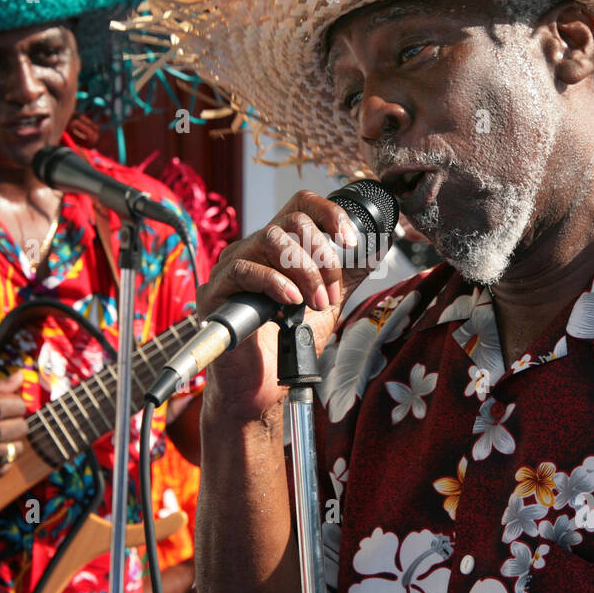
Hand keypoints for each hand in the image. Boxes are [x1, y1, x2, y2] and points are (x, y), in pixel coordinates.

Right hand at [196, 190, 380, 422]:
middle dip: (323, 257)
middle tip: (332, 294)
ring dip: (304, 272)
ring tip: (315, 303)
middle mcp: (254, 248)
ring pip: (272, 240)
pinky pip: (246, 269)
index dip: (329, 213)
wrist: (261, 386)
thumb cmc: (287, 342)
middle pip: (292, 222)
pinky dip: (276, 283)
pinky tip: (292, 302)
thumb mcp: (326, 303)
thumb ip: (346, 276)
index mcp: (279, 246)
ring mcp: (232, 265)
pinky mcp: (217, 289)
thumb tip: (376, 250)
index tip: (351, 240)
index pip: (301, 205)